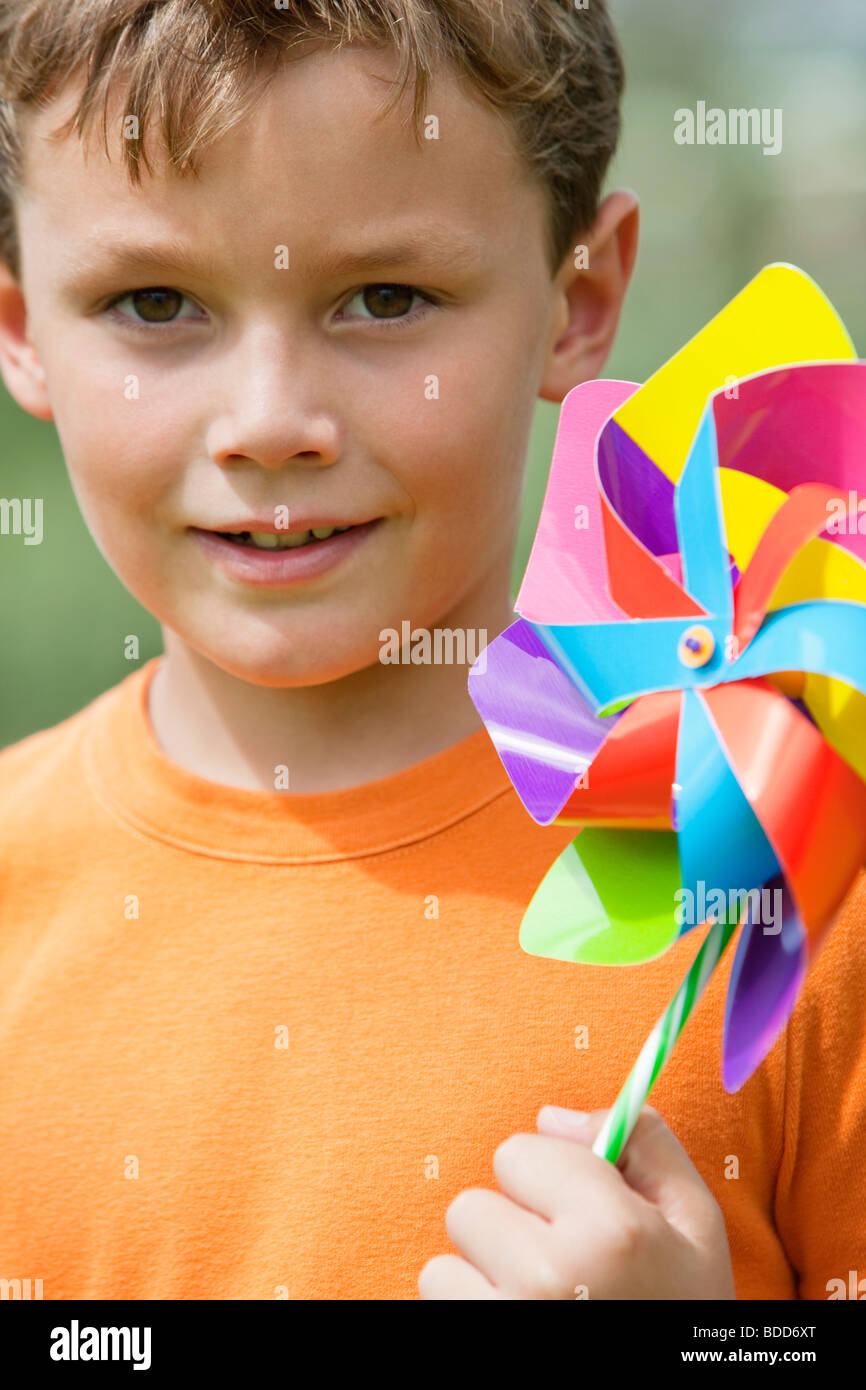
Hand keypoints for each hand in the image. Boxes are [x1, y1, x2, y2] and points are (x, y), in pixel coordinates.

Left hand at [418, 1105, 735, 1299]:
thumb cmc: (683, 1306)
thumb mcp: (695, 1226)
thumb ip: (645, 1144)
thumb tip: (553, 1118)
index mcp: (611, 1230)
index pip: (516, 1152)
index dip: (546, 1180)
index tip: (577, 1217)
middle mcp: (550, 1275)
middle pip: (472, 1206)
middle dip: (509, 1230)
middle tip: (559, 1270)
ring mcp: (509, 1321)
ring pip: (444, 1264)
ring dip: (483, 1280)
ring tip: (538, 1304)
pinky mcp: (480, 1352)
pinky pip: (438, 1304)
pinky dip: (470, 1310)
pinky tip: (518, 1323)